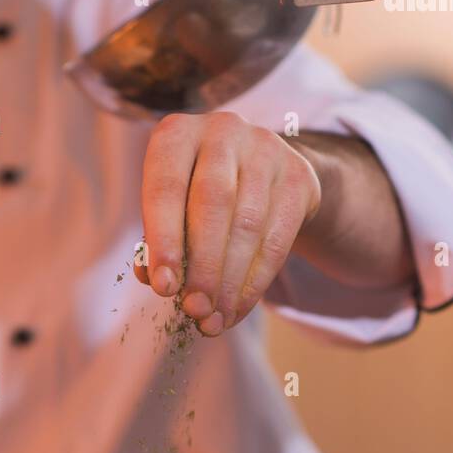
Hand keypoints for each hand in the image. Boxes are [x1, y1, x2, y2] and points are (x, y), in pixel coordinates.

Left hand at [136, 112, 320, 334]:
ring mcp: (266, 150)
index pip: (166, 188)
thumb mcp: (171, 208)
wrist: (262, 170)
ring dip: (230, 282)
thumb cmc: (197, 196)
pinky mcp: (298, 177)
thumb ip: (157, 239)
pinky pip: (276, 238)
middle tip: (194, 310)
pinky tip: (238, 309)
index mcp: (176, 135)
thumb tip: (154, 278)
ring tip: (215, 320)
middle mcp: (222, 132)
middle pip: (212, 204)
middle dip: (202, 266)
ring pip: (247, 225)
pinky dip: (255, 281)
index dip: (163, 241)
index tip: (163, 288)